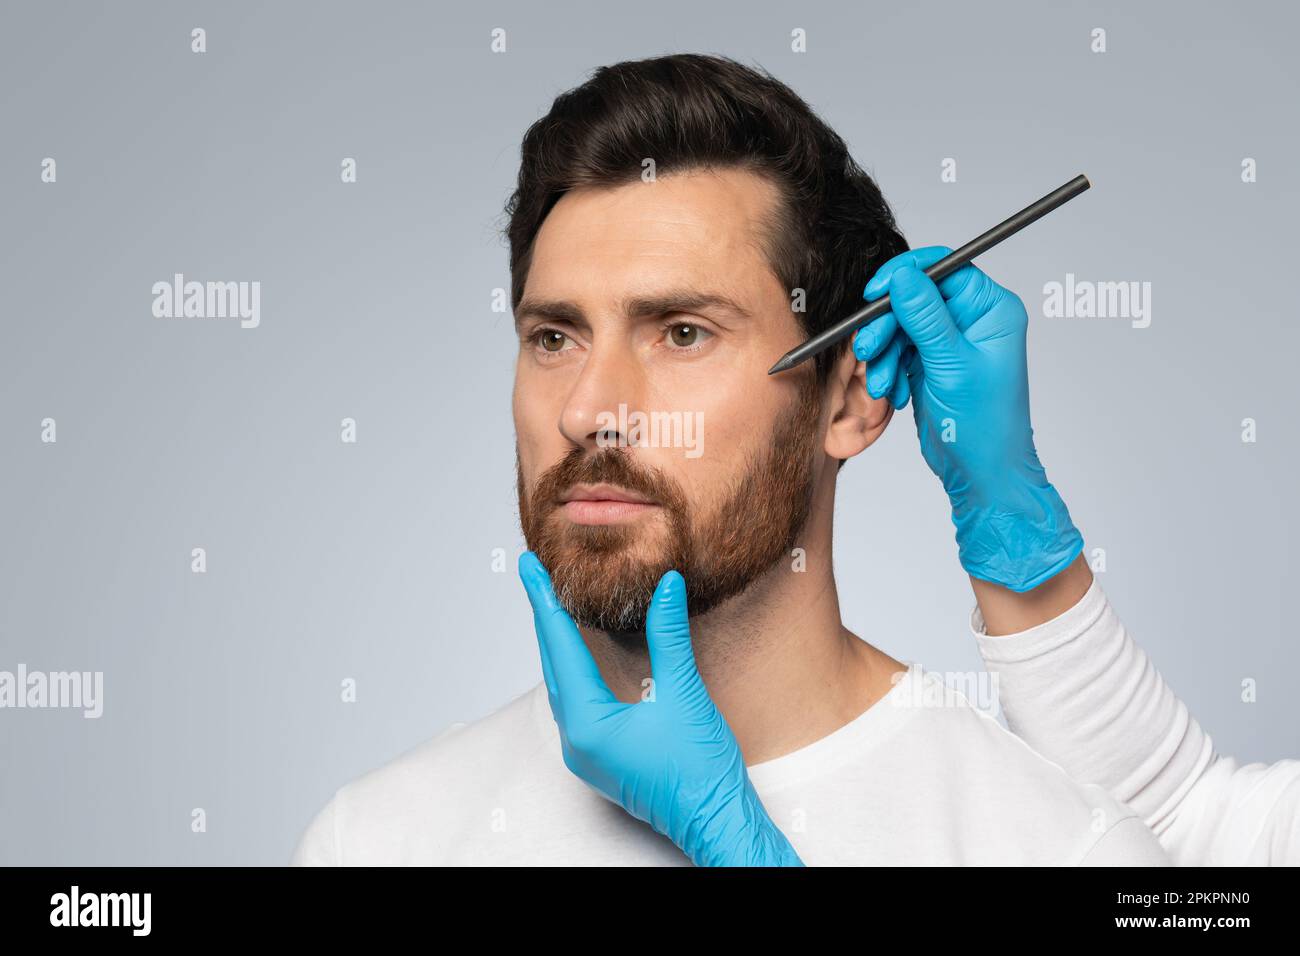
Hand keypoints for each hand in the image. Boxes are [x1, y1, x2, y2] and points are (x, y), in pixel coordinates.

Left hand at [518, 550, 803, 865]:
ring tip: (553, 604)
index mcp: (588, 724)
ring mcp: (586, 753)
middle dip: (545, 615)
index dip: (545, 600)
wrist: (718, 823)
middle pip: (553, 662)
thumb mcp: (686, 694)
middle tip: (535, 573)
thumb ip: (670, 637)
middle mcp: (577, 740)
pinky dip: (574, 668)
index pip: (559, 645)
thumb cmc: (702, 772)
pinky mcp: (601, 757)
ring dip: (558, 643)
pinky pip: (577, 702)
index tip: (529, 566)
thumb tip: (667, 587)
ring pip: (562, 683)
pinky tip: (579, 653)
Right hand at [853, 246, 1082, 591]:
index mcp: (992, 311)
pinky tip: (895, 393)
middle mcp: (973, 321)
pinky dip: (890, 369)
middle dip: (888, 326)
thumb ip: (925, 317)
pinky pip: (899, 351)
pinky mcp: (932, 363)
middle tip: (868, 349)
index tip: (874, 293)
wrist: (981, 474)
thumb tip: (903, 275)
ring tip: (883, 385)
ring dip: (885, 353)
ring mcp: (951, 342)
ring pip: (902, 326)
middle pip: (915, 298)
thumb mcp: (951, 366)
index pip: (944, 270)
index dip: (905, 277)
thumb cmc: (984, 426)